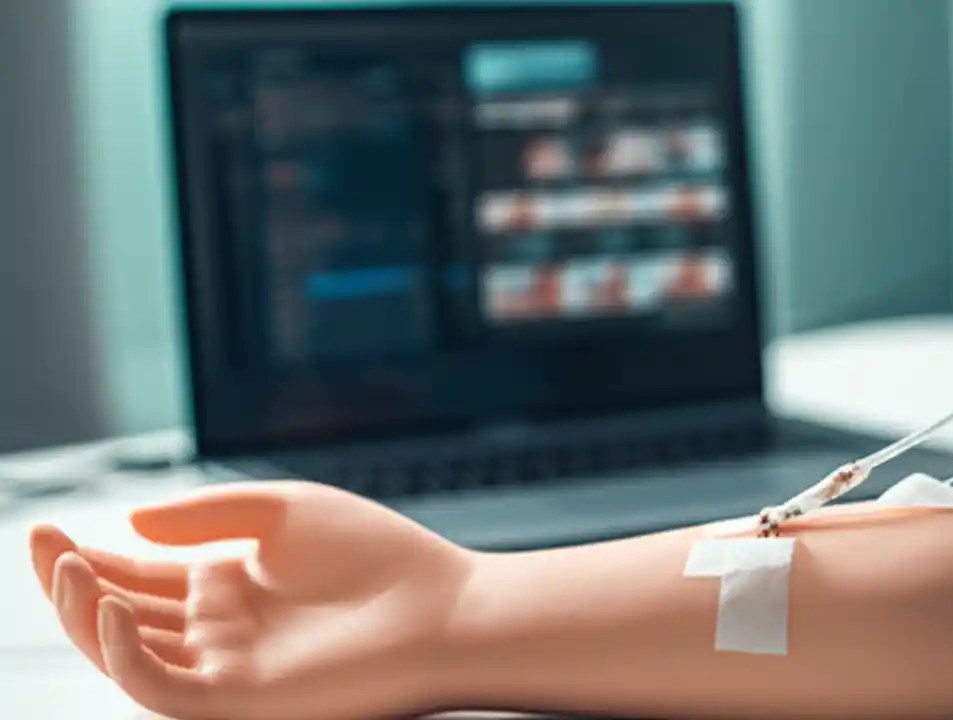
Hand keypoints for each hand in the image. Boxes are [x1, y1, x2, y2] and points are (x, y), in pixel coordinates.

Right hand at [29, 481, 473, 719]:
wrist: (442, 607)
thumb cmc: (377, 556)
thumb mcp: (282, 512)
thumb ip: (204, 516)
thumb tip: (127, 519)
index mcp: (228, 586)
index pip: (138, 577)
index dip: (89, 556)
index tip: (48, 526)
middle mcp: (218, 632)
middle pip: (120, 614)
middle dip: (71, 580)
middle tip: (38, 538)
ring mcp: (226, 668)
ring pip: (128, 653)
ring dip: (85, 612)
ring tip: (64, 562)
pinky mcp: (240, 701)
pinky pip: (162, 690)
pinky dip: (125, 656)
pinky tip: (110, 609)